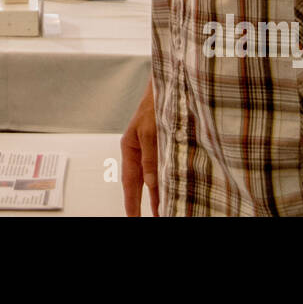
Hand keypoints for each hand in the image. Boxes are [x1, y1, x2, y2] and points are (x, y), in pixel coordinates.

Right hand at [121, 85, 158, 216]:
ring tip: (164, 211)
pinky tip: (173, 187)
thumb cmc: (155, 102)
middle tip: (149, 219)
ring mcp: (151, 146)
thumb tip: (151, 183)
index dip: (132, 202)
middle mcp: (139, 149)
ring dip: (158, 193)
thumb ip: (151, 157)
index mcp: (130, 147)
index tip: (133, 218)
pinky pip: (164, 166)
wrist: (169, 84)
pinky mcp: (165, 143)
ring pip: (154, 176)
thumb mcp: (151, 131)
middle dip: (145, 202)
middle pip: (141, 182)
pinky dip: (167, 179)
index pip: (130, 181)